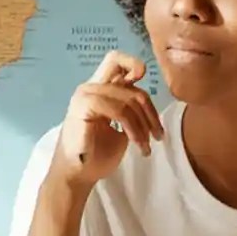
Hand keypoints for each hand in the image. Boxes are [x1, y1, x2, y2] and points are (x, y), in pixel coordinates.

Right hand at [49, 50, 163, 188]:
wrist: (78, 175)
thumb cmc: (98, 154)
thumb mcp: (122, 127)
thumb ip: (131, 109)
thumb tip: (149, 103)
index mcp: (99, 89)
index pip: (116, 60)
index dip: (134, 64)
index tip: (146, 86)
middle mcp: (91, 87)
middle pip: (130, 79)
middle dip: (150, 109)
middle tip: (158, 136)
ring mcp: (85, 95)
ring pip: (128, 98)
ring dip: (143, 125)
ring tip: (146, 146)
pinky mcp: (83, 106)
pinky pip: (119, 110)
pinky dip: (133, 129)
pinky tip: (137, 144)